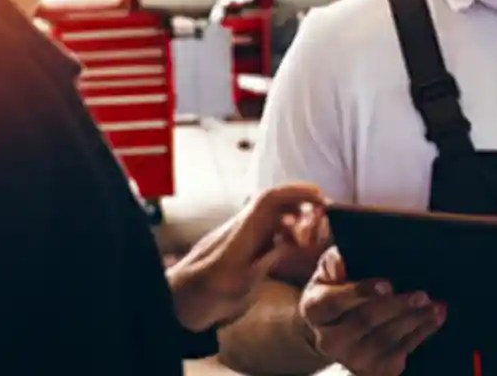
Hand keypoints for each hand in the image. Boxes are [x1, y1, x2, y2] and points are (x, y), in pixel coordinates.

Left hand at [168, 183, 325, 331]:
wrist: (176, 305)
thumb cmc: (203, 297)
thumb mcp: (241, 285)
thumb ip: (267, 262)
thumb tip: (291, 242)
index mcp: (240, 234)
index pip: (270, 199)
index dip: (297, 192)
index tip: (320, 197)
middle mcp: (240, 228)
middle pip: (275, 202)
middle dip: (302, 206)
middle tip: (319, 226)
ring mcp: (238, 235)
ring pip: (272, 215)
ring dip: (295, 220)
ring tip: (308, 240)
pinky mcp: (239, 246)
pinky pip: (266, 229)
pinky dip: (285, 233)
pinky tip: (292, 248)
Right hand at [300, 247, 444, 375]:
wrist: (337, 332)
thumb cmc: (336, 292)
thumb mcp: (328, 274)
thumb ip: (333, 262)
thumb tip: (341, 259)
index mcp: (315, 309)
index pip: (335, 301)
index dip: (362, 292)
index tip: (388, 284)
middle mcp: (329, 340)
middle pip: (365, 321)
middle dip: (396, 306)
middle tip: (421, 294)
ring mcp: (351, 359)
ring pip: (385, 339)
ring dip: (414, 321)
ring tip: (435, 305)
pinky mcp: (373, 371)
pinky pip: (400, 352)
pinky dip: (421, 334)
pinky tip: (434, 319)